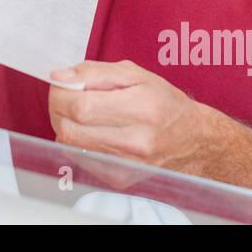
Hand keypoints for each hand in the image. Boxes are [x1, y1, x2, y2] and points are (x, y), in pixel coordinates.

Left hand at [47, 60, 214, 173]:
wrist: (193, 139)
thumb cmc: (163, 101)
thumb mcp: (134, 74)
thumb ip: (93, 72)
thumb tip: (59, 77)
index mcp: (141, 108)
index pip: (81, 106)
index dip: (61, 93)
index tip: (62, 83)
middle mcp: (136, 141)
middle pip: (70, 129)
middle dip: (58, 108)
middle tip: (68, 96)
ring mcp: (127, 164)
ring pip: (70, 144)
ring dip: (66, 123)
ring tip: (83, 113)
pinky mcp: (120, 179)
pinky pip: (79, 158)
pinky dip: (78, 141)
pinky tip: (94, 131)